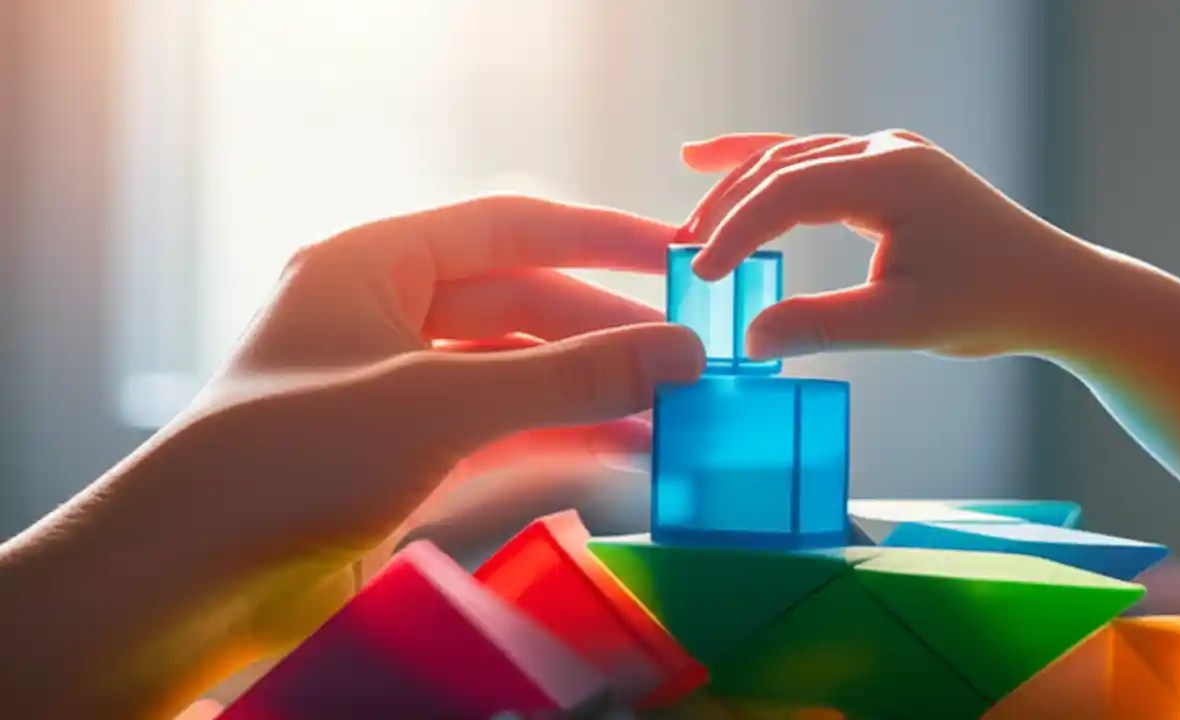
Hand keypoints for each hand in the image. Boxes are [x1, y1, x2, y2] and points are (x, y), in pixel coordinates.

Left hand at [0, 195, 701, 717]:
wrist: (190, 577)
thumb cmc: (288, 457)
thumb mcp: (439, 402)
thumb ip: (565, 376)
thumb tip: (679, 354)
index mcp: (370, 265)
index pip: (506, 227)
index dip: (597, 236)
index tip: (674, 257)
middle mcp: (381, 317)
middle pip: (518, 305)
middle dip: (599, 333)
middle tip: (684, 358)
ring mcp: (393, 392)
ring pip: (513, 374)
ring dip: (585, 391)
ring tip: (668, 409)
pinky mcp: (402, 459)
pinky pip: (497, 433)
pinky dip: (554, 440)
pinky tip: (617, 451)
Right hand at [680, 131, 1094, 358]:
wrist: (1057, 292)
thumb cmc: (992, 304)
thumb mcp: (904, 323)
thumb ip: (824, 325)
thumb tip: (749, 339)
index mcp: (891, 176)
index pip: (788, 193)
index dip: (737, 232)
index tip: (701, 273)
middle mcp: (888, 151)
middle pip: (782, 166)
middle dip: (727, 206)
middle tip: (683, 250)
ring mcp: (891, 155)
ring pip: (795, 158)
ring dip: (742, 186)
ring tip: (692, 220)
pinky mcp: (893, 171)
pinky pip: (817, 164)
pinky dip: (771, 172)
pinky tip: (722, 166)